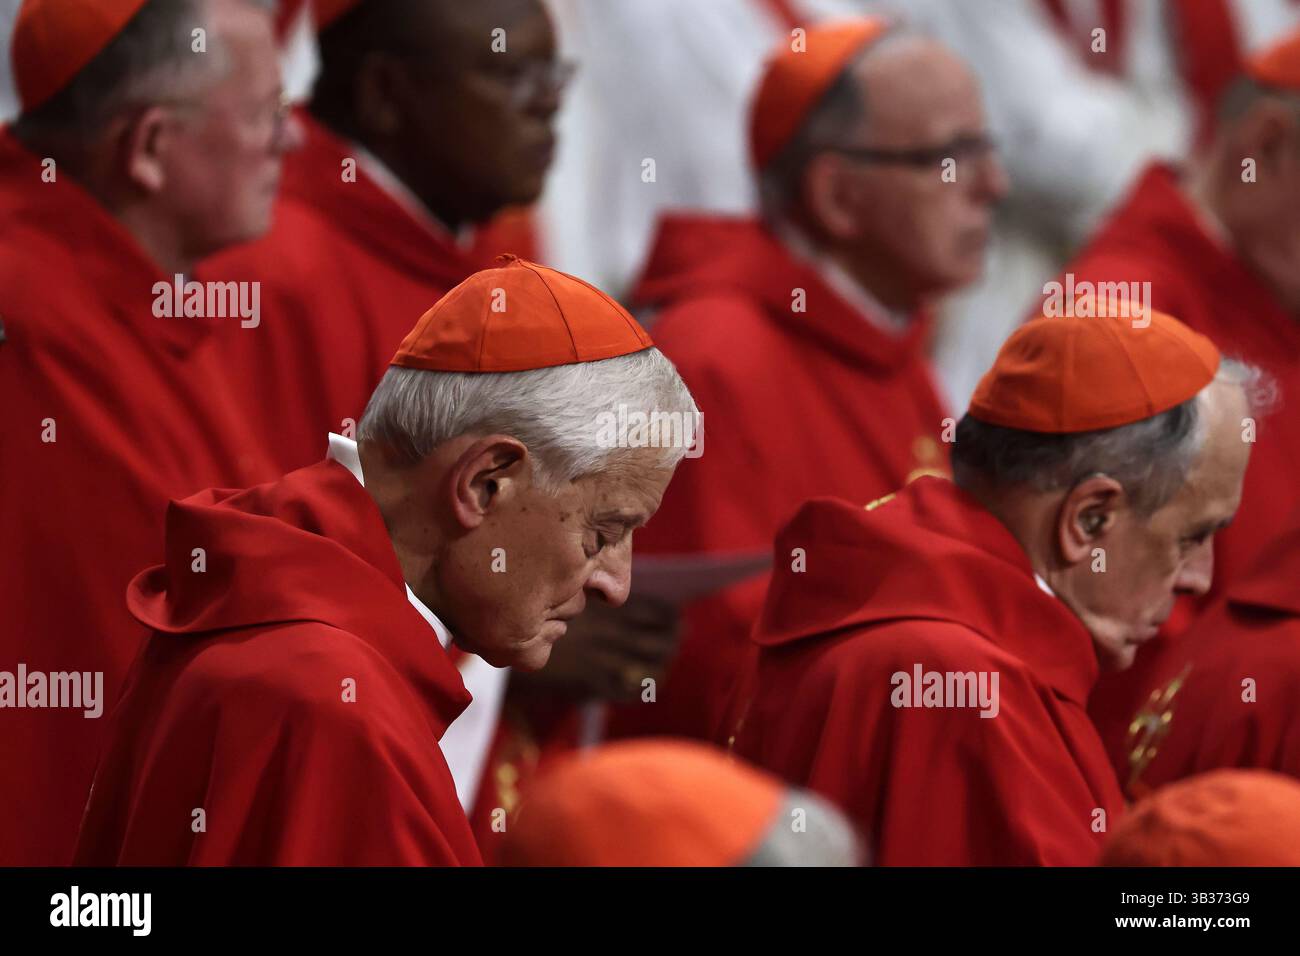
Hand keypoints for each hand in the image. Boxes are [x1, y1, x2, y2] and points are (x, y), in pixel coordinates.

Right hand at [512, 594, 680, 703]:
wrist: (503, 644)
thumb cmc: (535, 611)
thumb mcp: (568, 594)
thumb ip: (598, 596)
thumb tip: (628, 600)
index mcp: (607, 607)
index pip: (659, 612)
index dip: (672, 618)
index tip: (677, 620)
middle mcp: (610, 632)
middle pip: (662, 642)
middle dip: (673, 642)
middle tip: (674, 642)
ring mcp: (600, 660)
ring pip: (650, 668)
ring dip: (660, 667)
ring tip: (659, 665)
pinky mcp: (588, 684)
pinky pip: (627, 691)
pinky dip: (638, 689)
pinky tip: (637, 686)